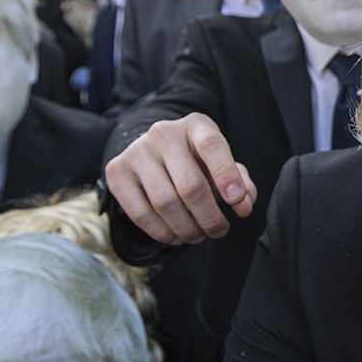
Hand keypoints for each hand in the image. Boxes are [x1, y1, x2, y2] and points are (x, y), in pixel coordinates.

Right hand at [104, 113, 256, 243]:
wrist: (153, 154)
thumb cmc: (197, 163)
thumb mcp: (222, 166)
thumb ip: (241, 184)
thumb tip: (243, 205)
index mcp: (195, 125)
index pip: (211, 146)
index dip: (226, 175)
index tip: (237, 202)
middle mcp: (163, 133)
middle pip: (190, 185)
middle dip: (209, 217)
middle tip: (219, 231)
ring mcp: (136, 151)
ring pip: (164, 203)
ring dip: (186, 229)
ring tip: (198, 235)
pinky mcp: (117, 172)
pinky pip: (140, 213)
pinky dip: (162, 232)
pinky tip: (175, 236)